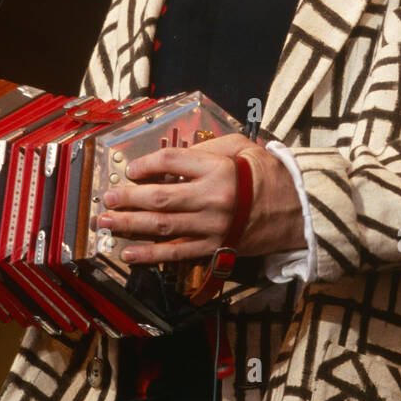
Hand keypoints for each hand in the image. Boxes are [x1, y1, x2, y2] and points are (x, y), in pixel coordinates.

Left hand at [97, 135, 306, 264]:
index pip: (171, 162)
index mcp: (219, 168)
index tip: (131, 169)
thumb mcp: (241, 146)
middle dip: (129, 198)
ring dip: (130, 225)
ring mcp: (212, 226)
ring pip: (163, 226)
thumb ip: (206, 148)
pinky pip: (177, 253)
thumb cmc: (265, 173)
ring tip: (105, 223)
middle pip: (160, 197)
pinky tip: (129, 253)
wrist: (295, 209)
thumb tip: (171, 158)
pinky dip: (150, 254)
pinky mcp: (214, 248)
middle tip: (107, 198)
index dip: (146, 164)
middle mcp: (213, 198)